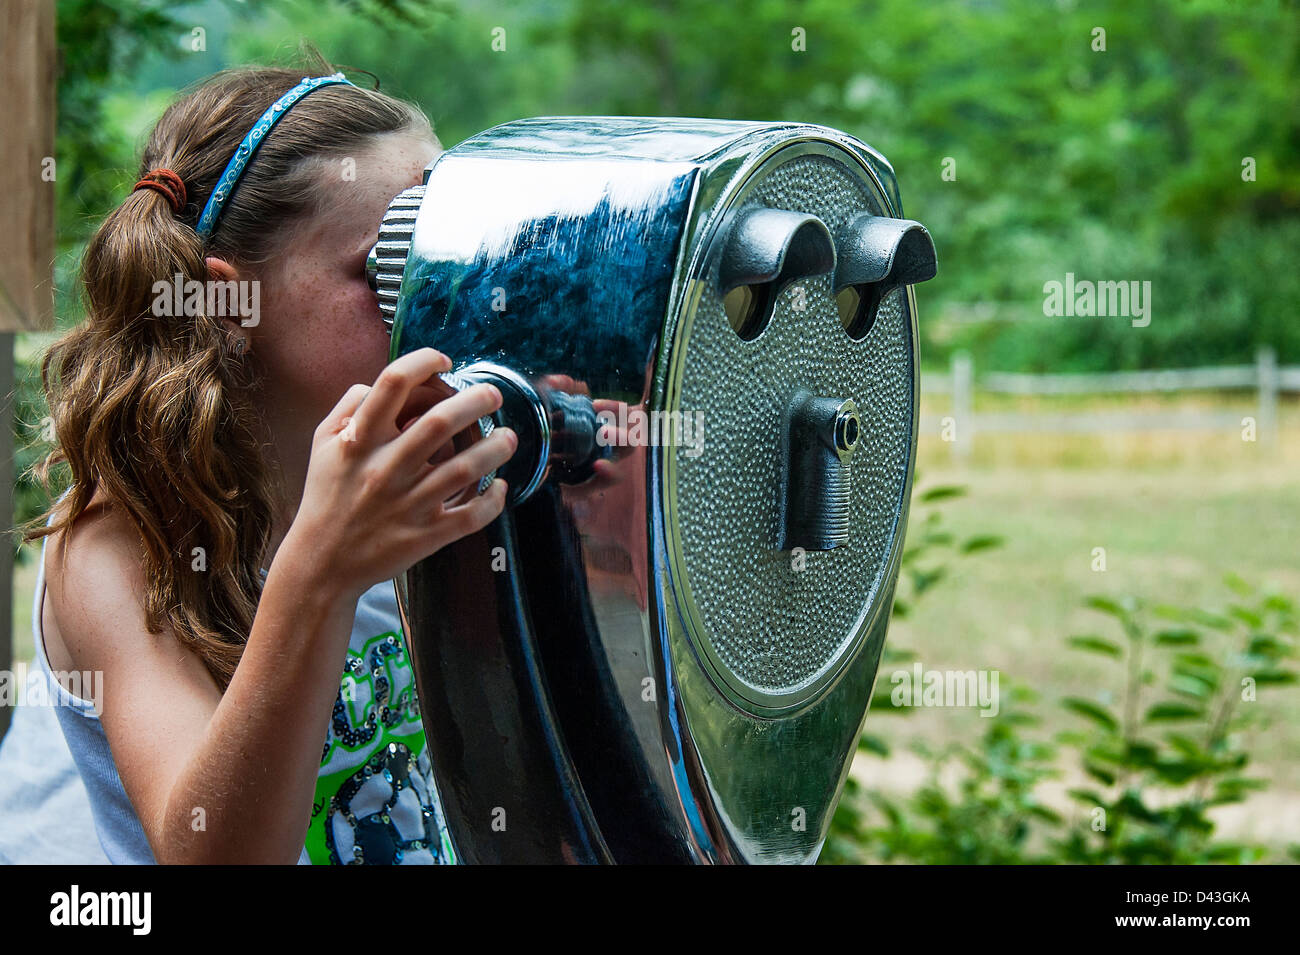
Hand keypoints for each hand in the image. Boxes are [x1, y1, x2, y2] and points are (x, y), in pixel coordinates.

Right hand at [284, 347, 516, 599]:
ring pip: (464, 469)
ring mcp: (408, 504)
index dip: (423, 362)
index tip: (444, 361)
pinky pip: (470, 516)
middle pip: (439, 422)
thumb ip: (349, 406)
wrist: (322, 561)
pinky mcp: (426, 535)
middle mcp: (385, 469)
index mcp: (359, 441)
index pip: (392, 384)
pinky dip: (492, 500)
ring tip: (509, 437)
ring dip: (495, 448)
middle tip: (493, 395)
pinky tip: (499, 485)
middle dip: (476, 401)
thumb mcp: (322, 444)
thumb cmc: (327, 496)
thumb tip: (382, 383)